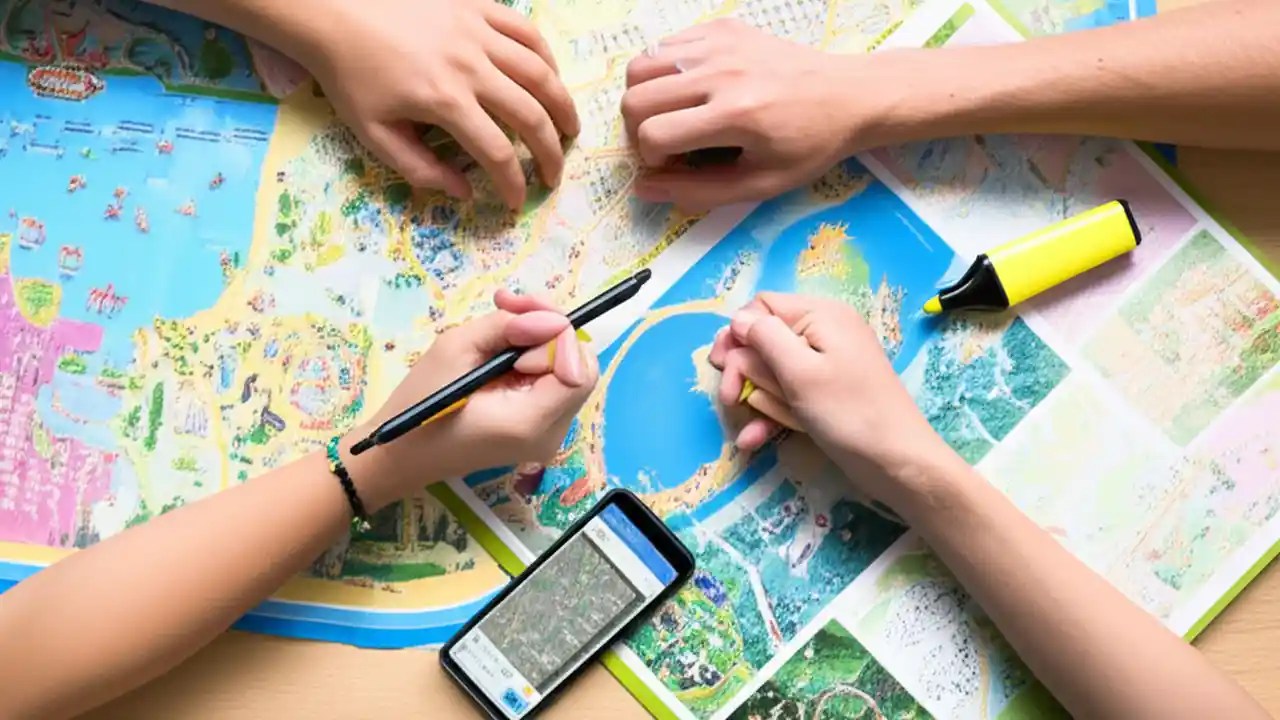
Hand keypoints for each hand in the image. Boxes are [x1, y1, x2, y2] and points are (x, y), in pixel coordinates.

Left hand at [299, 0, 578, 209]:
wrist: (332, 10)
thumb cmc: (350, 74)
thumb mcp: (372, 132)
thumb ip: (418, 168)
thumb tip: (462, 192)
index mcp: (445, 101)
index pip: (497, 153)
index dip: (514, 183)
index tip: (518, 200)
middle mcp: (471, 66)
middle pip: (531, 115)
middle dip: (550, 152)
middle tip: (554, 174)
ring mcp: (478, 32)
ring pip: (540, 72)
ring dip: (562, 106)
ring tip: (570, 130)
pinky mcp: (478, 6)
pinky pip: (526, 32)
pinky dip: (546, 57)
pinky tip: (550, 77)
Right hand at [346, 290, 597, 510]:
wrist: (401, 454)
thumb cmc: (421, 405)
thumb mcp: (454, 351)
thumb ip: (506, 328)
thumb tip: (551, 319)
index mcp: (530, 423)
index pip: (577, 369)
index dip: (555, 335)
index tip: (516, 317)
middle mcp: (550, 436)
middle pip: (580, 369)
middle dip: (551, 330)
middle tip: (510, 307)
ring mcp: (547, 437)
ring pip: (570, 372)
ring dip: (542, 339)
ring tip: (503, 317)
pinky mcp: (538, 430)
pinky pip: (553, 384)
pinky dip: (536, 358)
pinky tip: (505, 342)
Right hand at [621, 19, 892, 211]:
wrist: (849, 95)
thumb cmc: (808, 146)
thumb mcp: (760, 184)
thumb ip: (699, 191)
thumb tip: (643, 189)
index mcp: (735, 115)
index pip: (653, 136)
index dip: (652, 160)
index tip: (673, 166)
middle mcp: (722, 72)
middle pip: (635, 99)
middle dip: (638, 131)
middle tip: (666, 142)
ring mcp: (720, 44)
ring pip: (640, 66)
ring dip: (645, 98)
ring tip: (672, 114)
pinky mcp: (723, 28)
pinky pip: (664, 45)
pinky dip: (664, 71)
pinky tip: (690, 89)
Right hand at [709, 293, 954, 506]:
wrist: (897, 463)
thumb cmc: (848, 412)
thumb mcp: (800, 372)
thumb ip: (765, 338)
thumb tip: (738, 319)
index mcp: (821, 316)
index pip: (763, 306)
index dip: (738, 334)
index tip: (722, 367)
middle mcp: (824, 332)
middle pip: (765, 339)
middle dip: (743, 370)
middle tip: (730, 398)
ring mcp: (826, 365)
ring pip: (773, 372)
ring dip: (755, 399)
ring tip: (745, 427)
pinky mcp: (827, 394)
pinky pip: (790, 394)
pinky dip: (772, 415)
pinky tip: (755, 440)